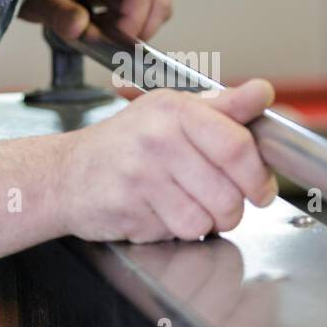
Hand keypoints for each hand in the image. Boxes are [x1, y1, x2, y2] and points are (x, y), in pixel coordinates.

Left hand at [18, 0, 171, 42]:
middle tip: (110, 39)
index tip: (114, 38)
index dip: (134, 20)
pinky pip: (144, 15)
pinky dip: (131, 29)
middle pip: (157, 0)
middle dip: (140, 27)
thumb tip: (79, 28)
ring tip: (106, 32)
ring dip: (137, 29)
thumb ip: (58, 12)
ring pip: (156, 8)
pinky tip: (105, 28)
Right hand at [53, 79, 278, 242]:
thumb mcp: (173, 113)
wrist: (65, 172)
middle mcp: (158, 138)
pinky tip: (160, 213)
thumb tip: (261, 92)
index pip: (237, 147)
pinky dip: (175, 231)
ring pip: (204, 219)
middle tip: (223, 204)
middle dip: (233, 209)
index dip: (257, 176)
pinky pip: (176, 233)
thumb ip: (223, 108)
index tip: (261, 189)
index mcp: (176, 110)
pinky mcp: (128, 207)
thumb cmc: (125, 144)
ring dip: (205, 224)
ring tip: (186, 207)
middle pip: (227, 192)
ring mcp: (141, 174)